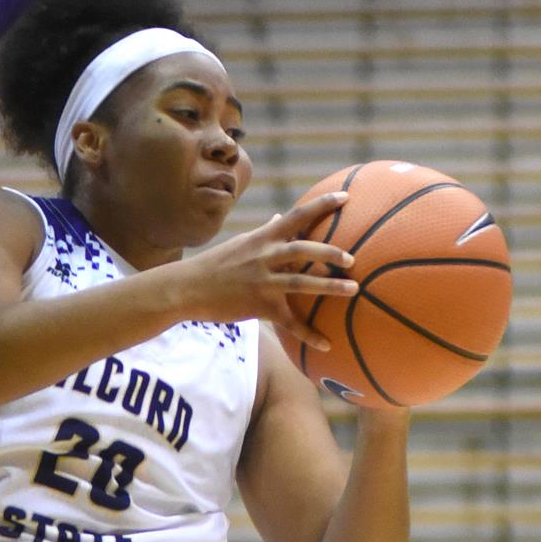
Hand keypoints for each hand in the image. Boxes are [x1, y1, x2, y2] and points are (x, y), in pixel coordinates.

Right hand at [171, 192, 355, 350]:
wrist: (186, 288)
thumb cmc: (215, 264)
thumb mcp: (241, 243)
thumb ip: (265, 233)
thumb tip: (279, 217)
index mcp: (263, 238)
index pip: (297, 215)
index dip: (322, 205)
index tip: (346, 197)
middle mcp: (264, 256)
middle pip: (303, 249)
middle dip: (331, 252)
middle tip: (352, 258)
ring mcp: (262, 281)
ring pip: (301, 282)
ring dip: (330, 286)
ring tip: (354, 289)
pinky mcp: (259, 306)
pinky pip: (289, 322)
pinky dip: (310, 334)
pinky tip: (327, 344)